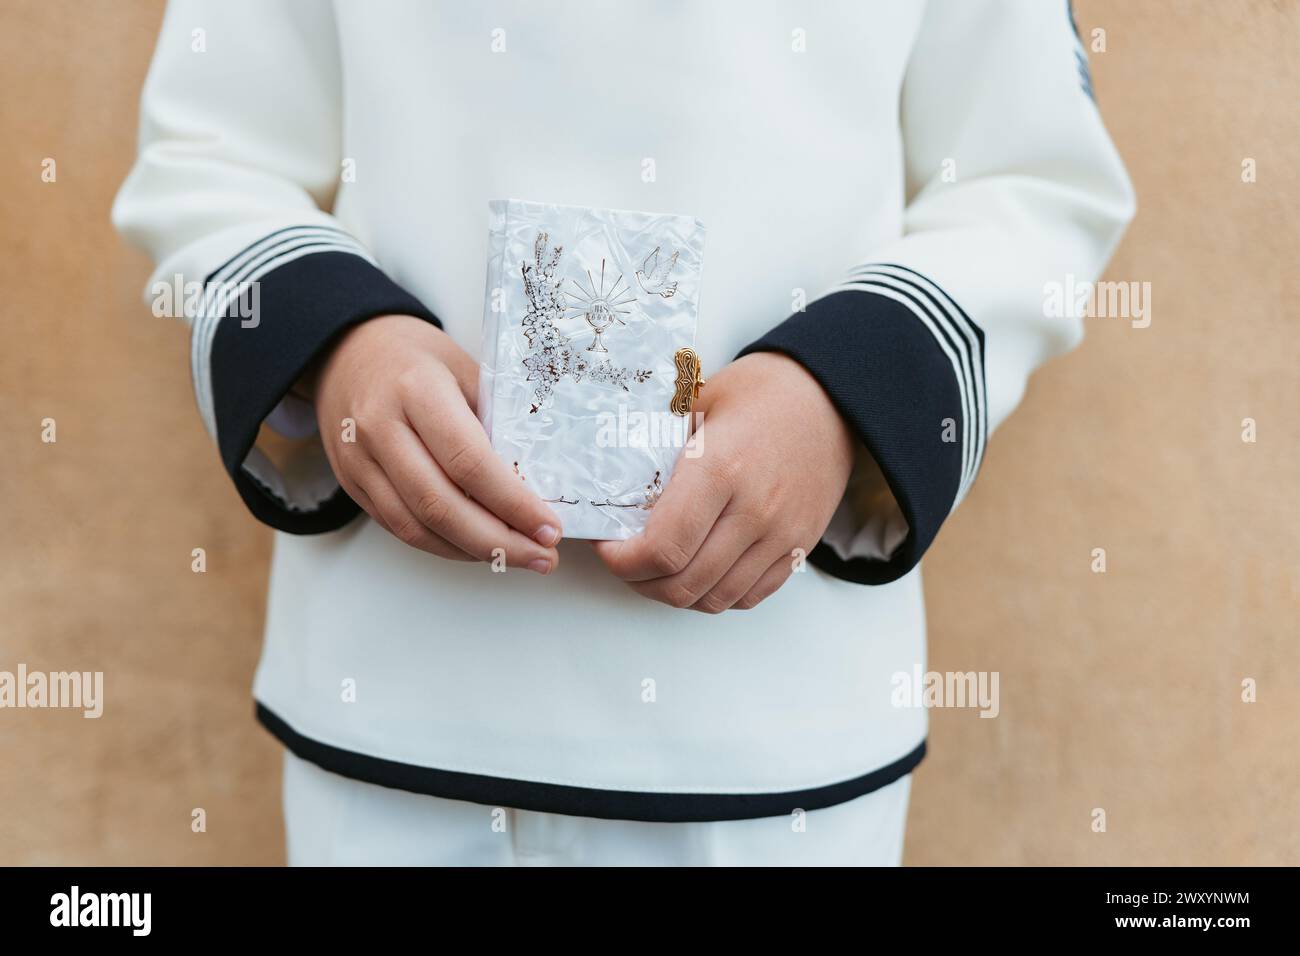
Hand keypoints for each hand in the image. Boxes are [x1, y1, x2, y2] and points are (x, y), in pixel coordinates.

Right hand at [310, 315, 561, 572]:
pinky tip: (477, 548)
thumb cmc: (415, 358)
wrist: (346, 352)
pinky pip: (399, 528)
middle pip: (441, 505)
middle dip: (498, 541)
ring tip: (517, 557)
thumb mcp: (464, 367)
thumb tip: (540, 475)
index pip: (469, 461)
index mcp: (416, 390)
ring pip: (417, 527)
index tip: (548, 526)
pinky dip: (443, 546)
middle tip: (542, 556)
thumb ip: (497, 416)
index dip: (512, 502)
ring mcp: (360, 460)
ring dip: (472, 552)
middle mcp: (381, 428)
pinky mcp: (352, 483)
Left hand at [594, 351, 854, 610]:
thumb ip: (656, 443)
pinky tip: (698, 570)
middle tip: (626, 560)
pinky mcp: (798, 548)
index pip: (662, 548)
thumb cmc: (762, 394)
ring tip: (657, 569)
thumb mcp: (698, 401)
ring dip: (675, 594)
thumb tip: (612, 480)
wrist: (833, 399)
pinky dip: (715, 594)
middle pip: (683, 584)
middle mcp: (754, 512)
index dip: (624, 561)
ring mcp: (781, 536)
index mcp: (720, 471)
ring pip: (714, 599)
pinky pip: (748, 596)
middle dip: (640, 582)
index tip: (609, 546)